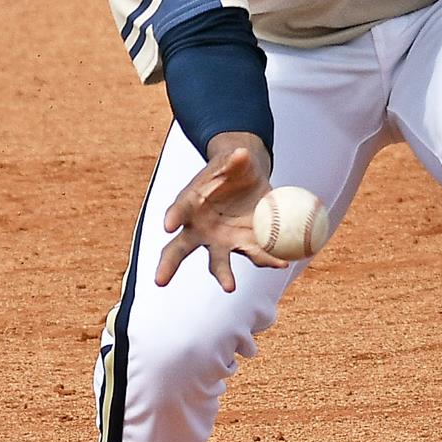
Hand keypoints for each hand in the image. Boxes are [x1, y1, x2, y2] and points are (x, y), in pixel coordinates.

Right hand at [155, 138, 289, 291]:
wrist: (250, 179)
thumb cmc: (231, 169)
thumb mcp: (233, 159)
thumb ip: (235, 159)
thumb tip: (241, 154)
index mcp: (189, 205)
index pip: (178, 210)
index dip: (172, 217)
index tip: (168, 225)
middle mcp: (200, 230)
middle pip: (179, 250)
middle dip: (169, 266)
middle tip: (160, 280)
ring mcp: (221, 242)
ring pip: (218, 263)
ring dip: (223, 276)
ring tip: (229, 287)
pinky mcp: (246, 245)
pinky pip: (255, 255)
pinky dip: (268, 259)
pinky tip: (282, 262)